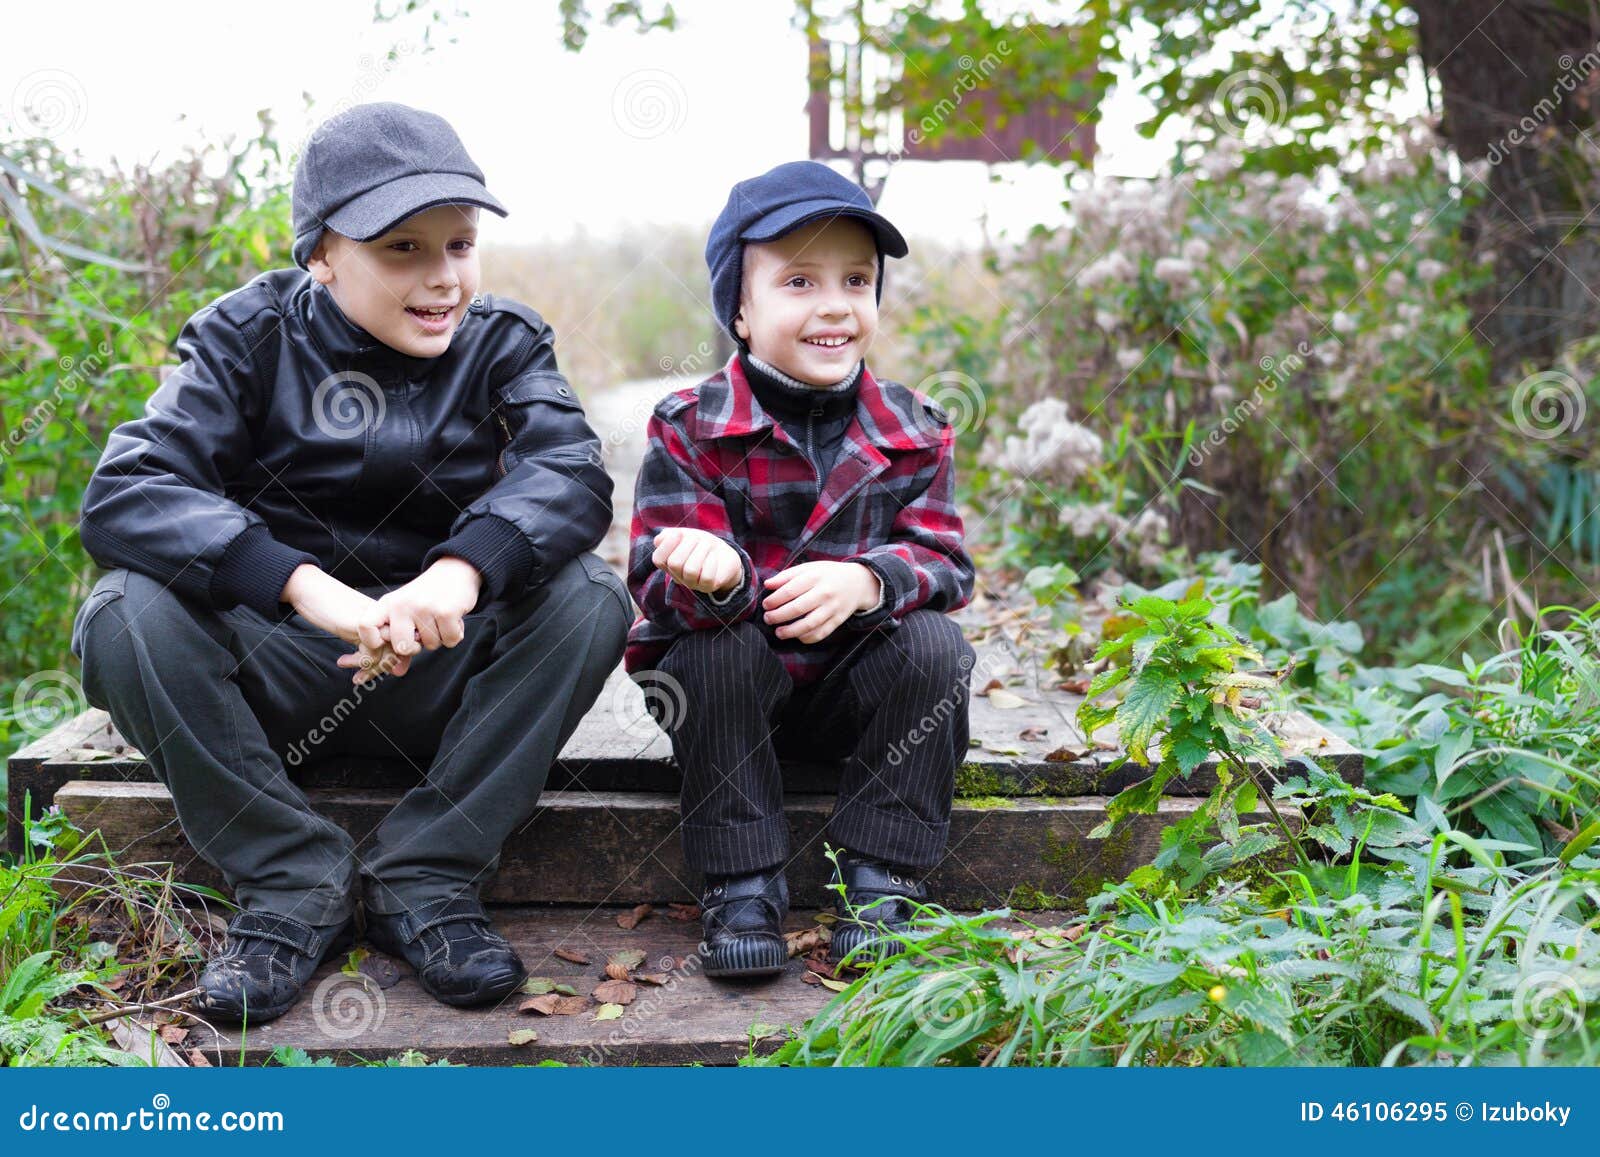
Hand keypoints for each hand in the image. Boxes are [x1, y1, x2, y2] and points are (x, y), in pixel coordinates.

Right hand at [281, 566, 410, 685]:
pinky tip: (342, 661)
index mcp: (388, 616)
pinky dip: (358, 662)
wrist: (311, 591)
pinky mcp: (362, 623)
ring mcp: (376, 619)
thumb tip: (396, 669)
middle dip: (380, 669)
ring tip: (350, 671)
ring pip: (386, 653)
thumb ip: (376, 646)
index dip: (393, 662)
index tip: (373, 673)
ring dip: (368, 669)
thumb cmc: (333, 611)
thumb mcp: (359, 631)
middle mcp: (386, 617)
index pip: (403, 643)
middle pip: (398, 650)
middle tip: (361, 678)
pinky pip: (372, 650)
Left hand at [335, 557, 480, 684]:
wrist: (455, 571)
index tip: (385, 643)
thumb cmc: (427, 596)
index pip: (365, 626)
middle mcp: (403, 605)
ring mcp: (424, 608)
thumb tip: (396, 672)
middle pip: (402, 646)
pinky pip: (450, 641)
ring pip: (431, 646)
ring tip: (439, 619)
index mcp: (388, 604)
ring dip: (439, 638)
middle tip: (423, 633)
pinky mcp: (446, 612)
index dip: (372, 642)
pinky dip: (455, 635)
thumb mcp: (406, 611)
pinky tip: (453, 620)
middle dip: (416, 646)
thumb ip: (398, 639)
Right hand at [651, 527, 743, 594]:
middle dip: (688, 544)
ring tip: (707, 545)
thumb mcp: (683, 534)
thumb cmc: (700, 544)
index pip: (658, 559)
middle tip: (697, 538)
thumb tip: (658, 541)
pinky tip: (713, 556)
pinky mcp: (707, 587)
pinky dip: (711, 562)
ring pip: (691, 570)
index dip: (667, 544)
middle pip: (674, 563)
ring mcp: (691, 583)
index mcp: (667, 563)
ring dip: (701, 551)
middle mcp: (677, 576)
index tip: (679, 534)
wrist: (724, 554)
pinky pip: (706, 577)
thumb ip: (667, 535)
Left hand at [762, 561, 880, 643]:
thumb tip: (767, 584)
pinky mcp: (838, 620)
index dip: (774, 600)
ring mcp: (832, 608)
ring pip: (809, 625)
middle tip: (767, 619)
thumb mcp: (810, 568)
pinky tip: (797, 636)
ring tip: (779, 632)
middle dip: (778, 616)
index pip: (790, 591)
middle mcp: (825, 593)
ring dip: (790, 631)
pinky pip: (821, 633)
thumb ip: (787, 575)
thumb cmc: (828, 574)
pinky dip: (807, 638)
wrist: (859, 582)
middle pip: (797, 609)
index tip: (766, 605)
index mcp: (815, 577)